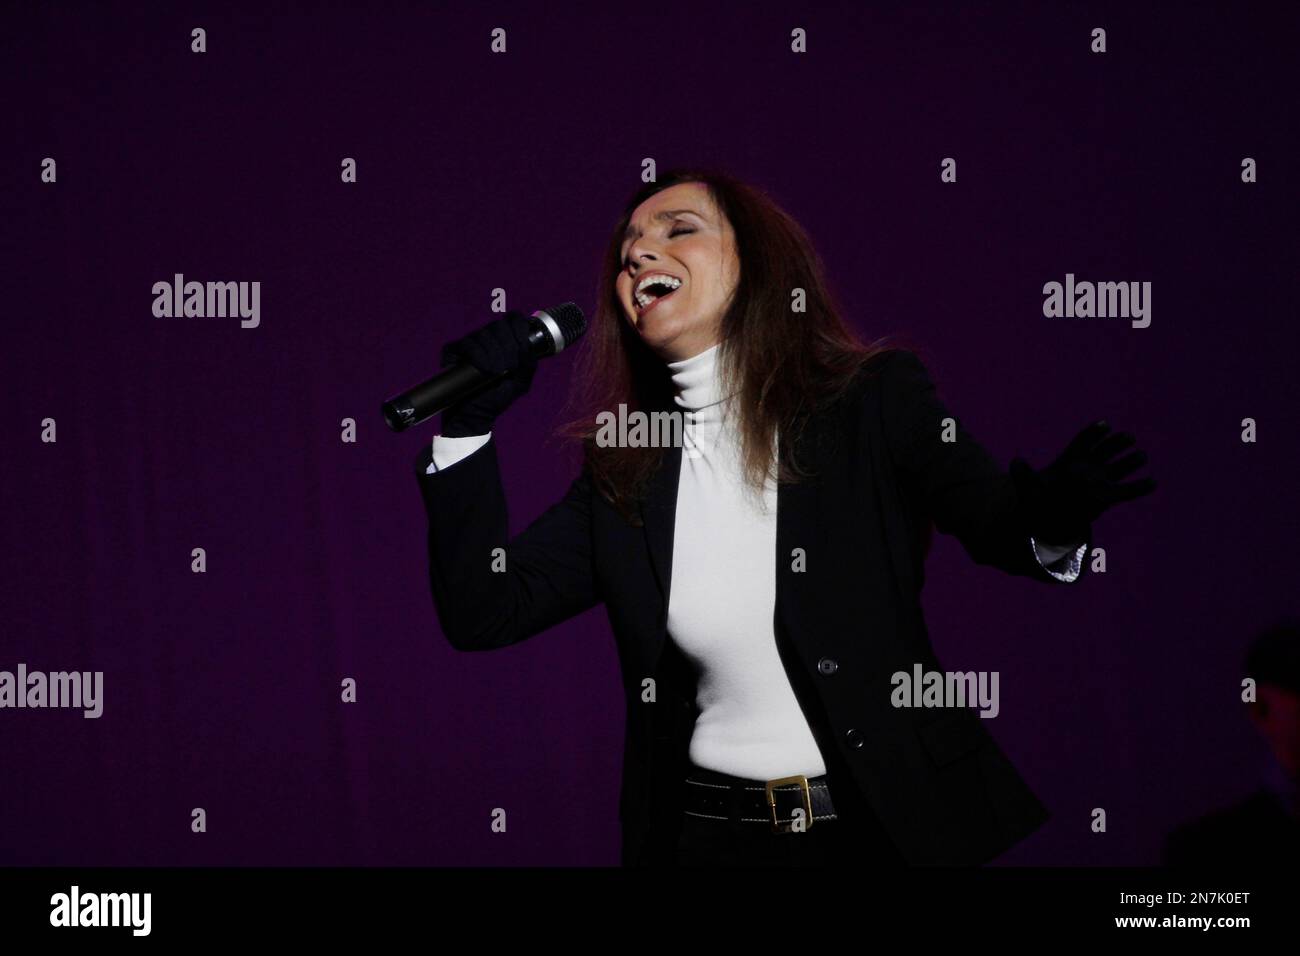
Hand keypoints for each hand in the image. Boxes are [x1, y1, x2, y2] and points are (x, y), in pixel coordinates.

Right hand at [439, 311, 538, 436]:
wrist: (475, 413)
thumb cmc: (498, 397)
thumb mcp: (521, 382)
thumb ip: (529, 364)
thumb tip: (526, 347)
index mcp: (504, 340)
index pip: (513, 319)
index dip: (519, 329)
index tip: (521, 347)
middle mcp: (487, 337)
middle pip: (499, 325)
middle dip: (508, 347)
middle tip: (508, 367)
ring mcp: (469, 342)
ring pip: (484, 334)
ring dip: (494, 354)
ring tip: (495, 372)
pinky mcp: (453, 350)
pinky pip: (467, 343)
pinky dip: (477, 355)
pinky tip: (483, 369)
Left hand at [1010, 420, 1156, 542]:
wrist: (1045, 515)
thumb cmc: (1036, 498)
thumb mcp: (1027, 486)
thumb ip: (1023, 474)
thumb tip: (1015, 462)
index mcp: (1069, 460)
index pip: (1083, 443)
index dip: (1094, 434)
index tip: (1106, 425)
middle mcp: (1087, 467)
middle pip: (1105, 451)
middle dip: (1117, 444)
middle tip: (1129, 437)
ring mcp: (1099, 481)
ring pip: (1118, 468)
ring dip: (1130, 461)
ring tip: (1142, 456)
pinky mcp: (1106, 497)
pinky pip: (1125, 491)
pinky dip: (1138, 487)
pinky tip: (1152, 482)